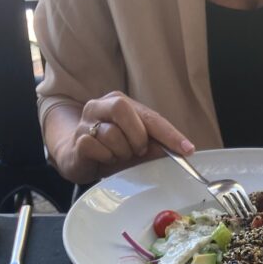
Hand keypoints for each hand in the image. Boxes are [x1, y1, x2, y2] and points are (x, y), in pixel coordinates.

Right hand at [74, 92, 194, 181]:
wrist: (76, 157)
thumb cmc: (110, 151)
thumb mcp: (134, 149)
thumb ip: (153, 147)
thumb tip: (175, 151)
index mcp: (120, 104)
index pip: (150, 116)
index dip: (169, 134)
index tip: (186, 149)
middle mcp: (101, 106)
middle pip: (123, 110)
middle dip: (136, 136)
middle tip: (137, 151)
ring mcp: (87, 122)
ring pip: (110, 134)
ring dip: (120, 152)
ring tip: (116, 157)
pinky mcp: (78, 139)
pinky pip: (96, 147)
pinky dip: (105, 158)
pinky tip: (103, 159)